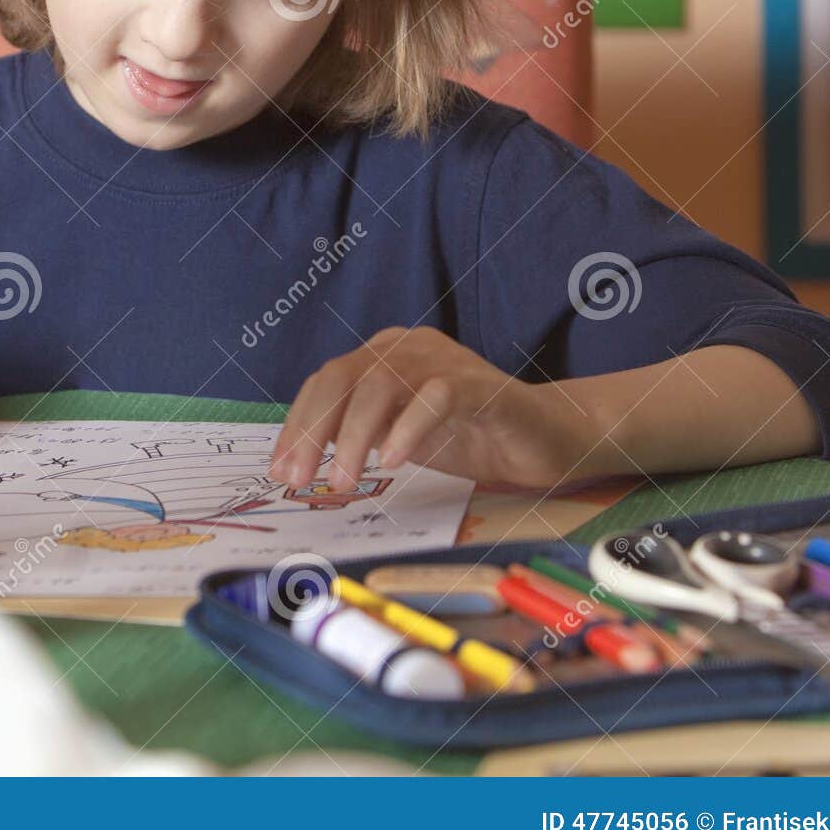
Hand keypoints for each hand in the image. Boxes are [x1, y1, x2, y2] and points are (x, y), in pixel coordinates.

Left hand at [268, 326, 587, 491]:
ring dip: (353, 437)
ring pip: (381, 385)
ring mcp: (443, 361)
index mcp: (383, 355)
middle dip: (313, 430)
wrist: (547, 437)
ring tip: (341, 482)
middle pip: (343, 377)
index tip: (281, 471)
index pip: (326, 382)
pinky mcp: (479, 385)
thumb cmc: (470, 436)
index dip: (298, 425)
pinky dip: (408, 428)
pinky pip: (435, 397)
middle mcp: (407, 347)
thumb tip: (301, 462)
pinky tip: (393, 462)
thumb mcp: (401, 436)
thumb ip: (360, 435)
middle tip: (298, 479)